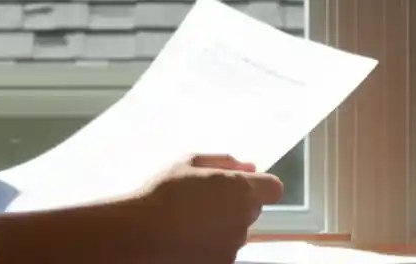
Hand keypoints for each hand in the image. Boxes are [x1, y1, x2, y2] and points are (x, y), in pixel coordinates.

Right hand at [130, 154, 283, 263]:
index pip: (273, 188)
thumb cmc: (162, 194)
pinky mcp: (224, 262)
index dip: (260, 186)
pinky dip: (212, 246)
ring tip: (190, 221)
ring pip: (237, 231)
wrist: (142, 233)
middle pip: (252, 209)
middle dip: (235, 205)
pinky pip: (224, 250)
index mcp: (240, 188)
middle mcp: (243, 217)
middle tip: (203, 202)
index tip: (242, 187)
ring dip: (222, 226)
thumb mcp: (188, 162)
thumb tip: (248, 167)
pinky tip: (189, 238)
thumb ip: (224, 161)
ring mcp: (234, 244)